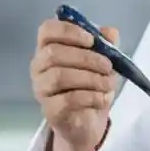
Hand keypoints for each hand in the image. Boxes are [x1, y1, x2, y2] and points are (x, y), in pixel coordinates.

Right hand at [30, 19, 119, 150]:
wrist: (87, 120)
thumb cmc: (90, 83)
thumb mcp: (102, 60)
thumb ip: (106, 43)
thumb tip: (110, 33)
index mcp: (49, 47)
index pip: (47, 30)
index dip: (69, 31)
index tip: (91, 40)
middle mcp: (39, 66)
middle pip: (53, 54)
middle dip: (86, 58)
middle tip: (108, 66)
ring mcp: (41, 89)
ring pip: (59, 76)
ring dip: (90, 78)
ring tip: (108, 84)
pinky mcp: (49, 110)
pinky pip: (67, 99)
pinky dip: (90, 97)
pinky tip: (103, 98)